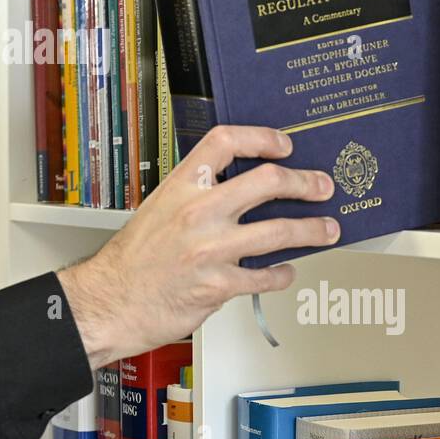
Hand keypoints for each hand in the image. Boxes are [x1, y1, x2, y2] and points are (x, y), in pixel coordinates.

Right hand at [57, 125, 337, 368]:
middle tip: (321, 186)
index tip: (283, 144)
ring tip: (327, 230)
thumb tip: (238, 190)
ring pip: (280, 230)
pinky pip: (265, 276)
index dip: (261, 138)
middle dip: (305, 183)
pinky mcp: (219, 284)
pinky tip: (286, 271)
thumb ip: (196, 196)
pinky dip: (282, 274)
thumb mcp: (158, 209)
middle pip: (268, 181)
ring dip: (313, 230)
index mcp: (181, 186)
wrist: (112, 300)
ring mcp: (211, 249)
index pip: (226, 142)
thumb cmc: (131, 260)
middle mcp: (199, 212)